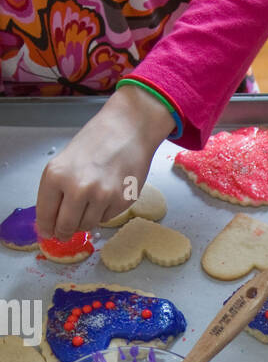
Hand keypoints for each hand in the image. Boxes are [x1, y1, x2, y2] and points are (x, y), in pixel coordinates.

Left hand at [36, 84, 174, 239]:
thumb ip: (56, 191)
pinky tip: (107, 193)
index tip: (48, 232)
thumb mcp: (65, 162)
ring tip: (90, 202)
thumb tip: (52, 221)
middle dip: (64, 232)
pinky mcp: (121, 202)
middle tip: (65, 233)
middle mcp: (77, 188)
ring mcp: (101, 196)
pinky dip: (103, 211)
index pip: (46, 215)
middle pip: (66, 227)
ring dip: (85, 220)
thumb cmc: (95, 142)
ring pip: (88, 225)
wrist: (128, 129)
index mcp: (56, 176)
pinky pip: (106, 218)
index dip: (47, 227)